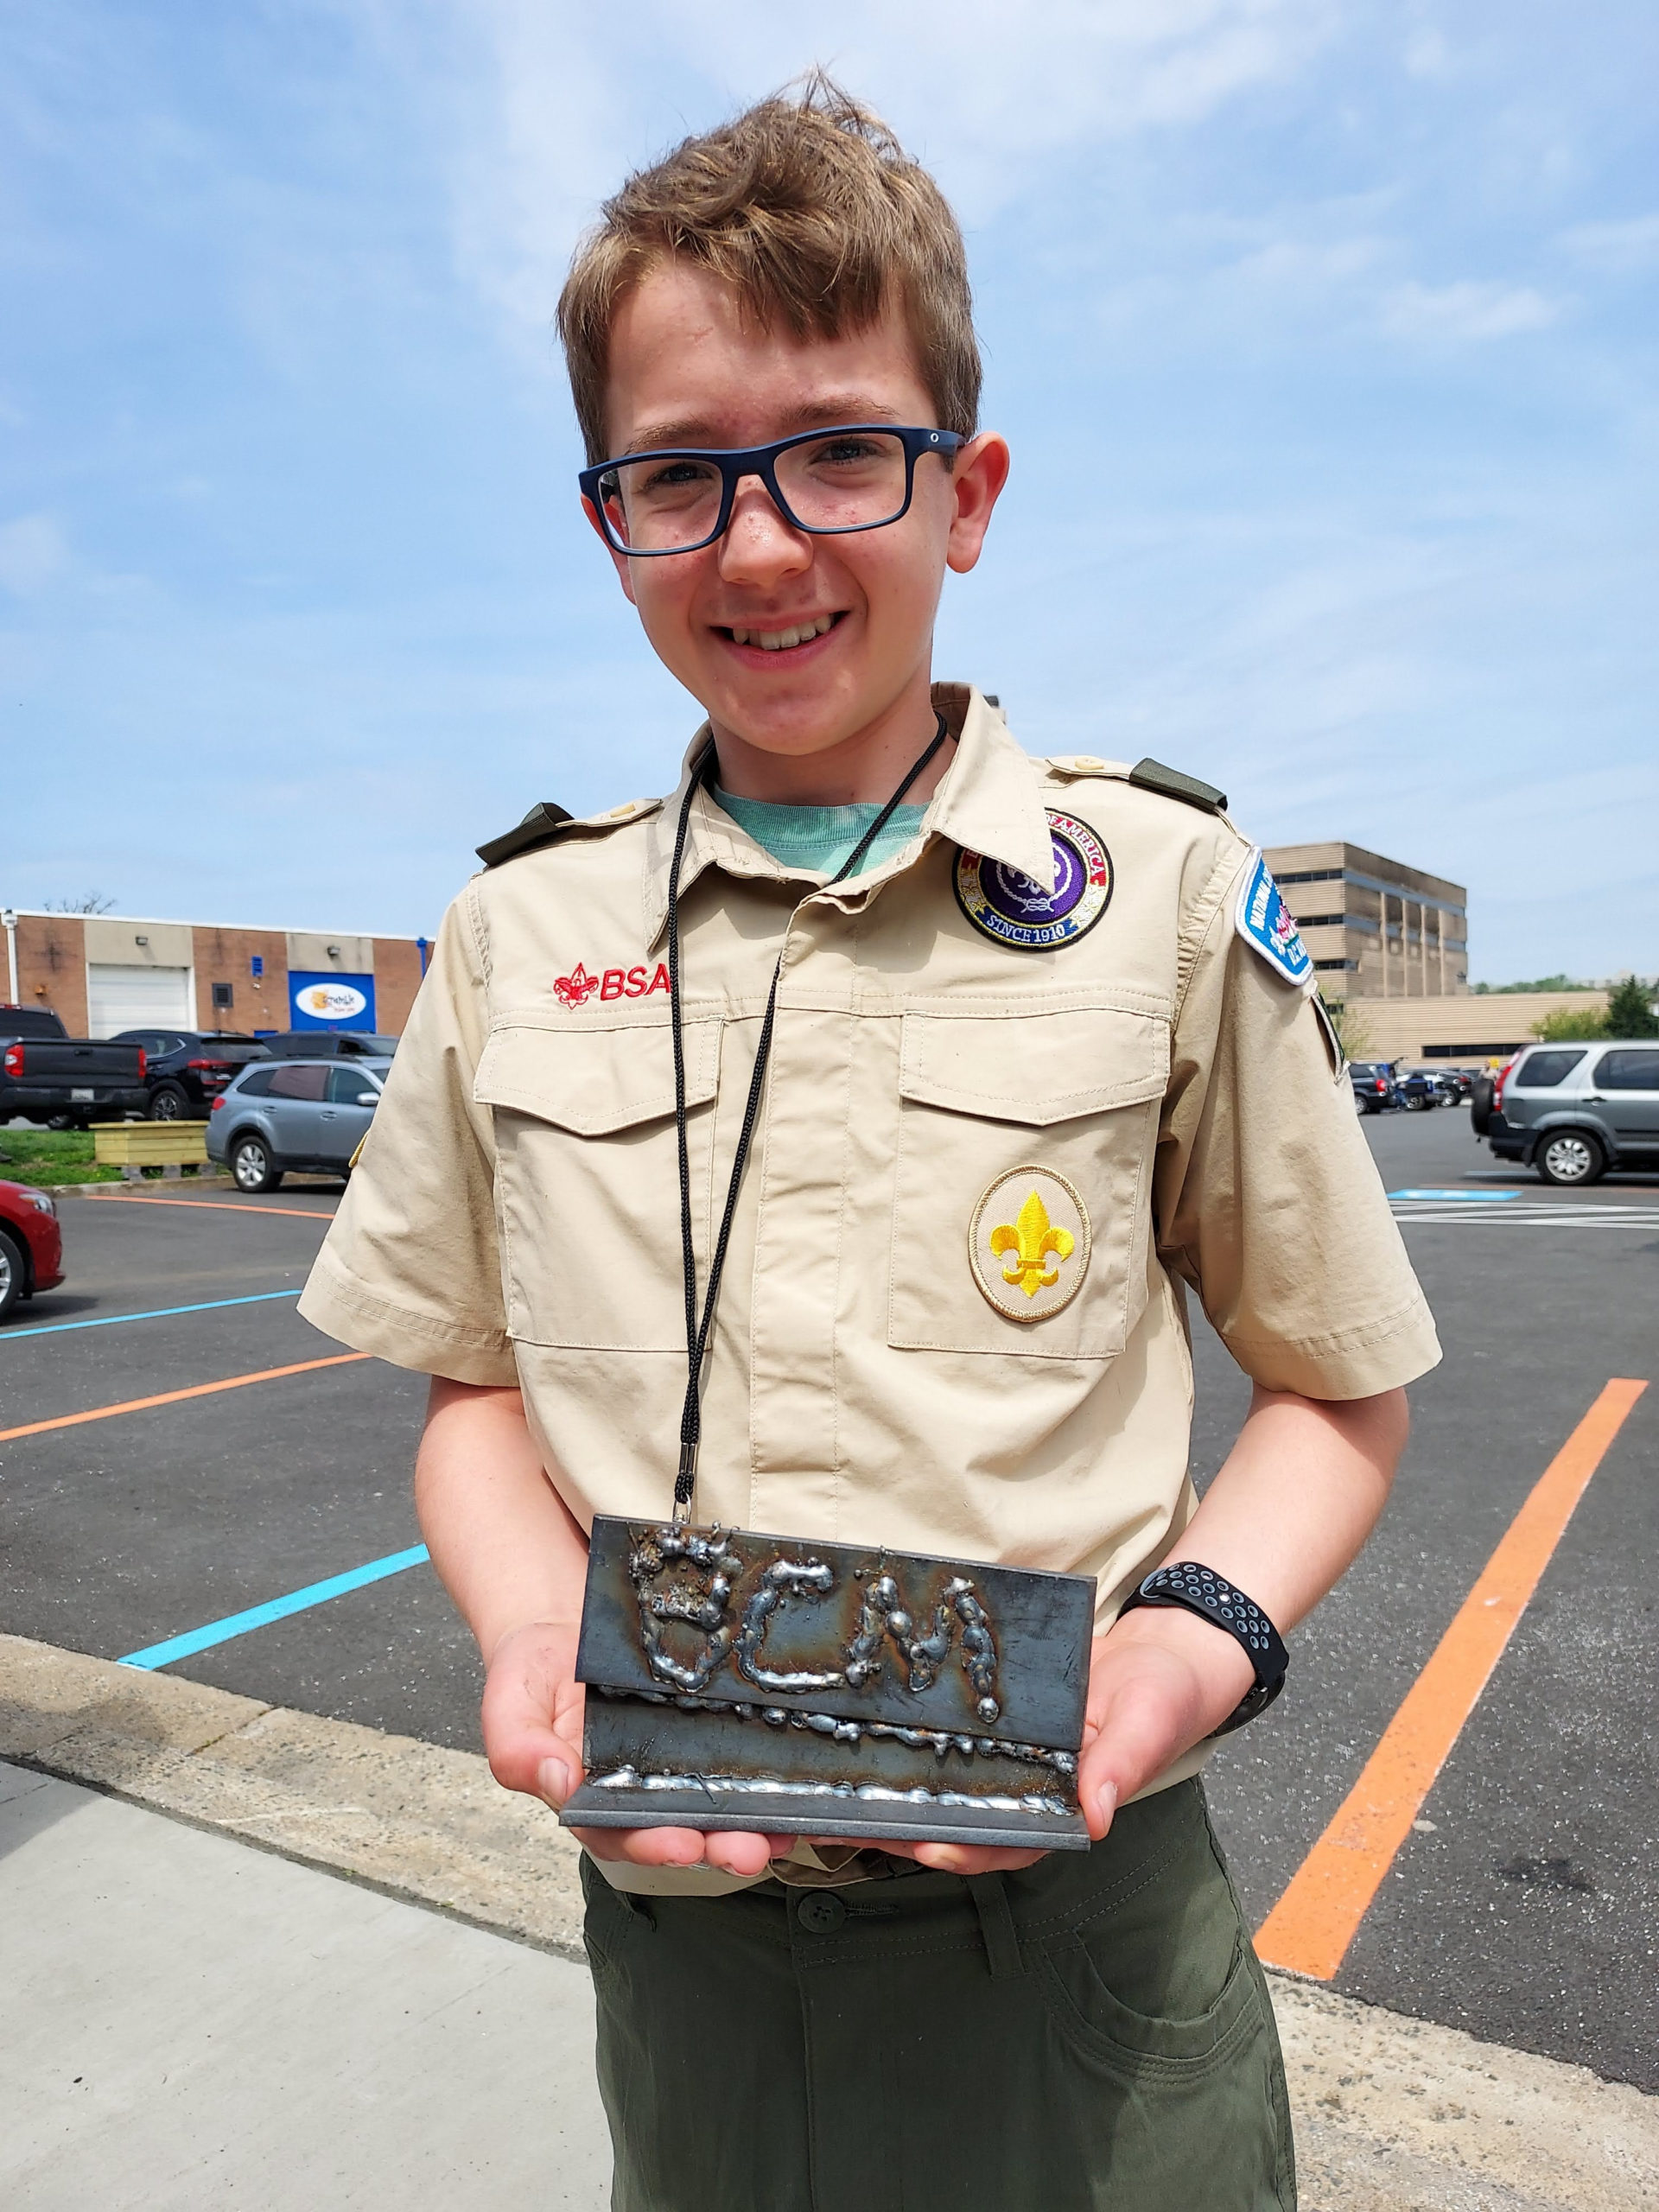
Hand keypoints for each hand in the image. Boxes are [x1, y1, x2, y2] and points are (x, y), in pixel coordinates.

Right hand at [479, 1620, 783, 1878]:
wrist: (561, 1624)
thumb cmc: (532, 1672)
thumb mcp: (510, 1705)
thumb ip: (518, 1750)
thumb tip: (556, 1781)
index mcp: (590, 1797)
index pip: (622, 1834)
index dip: (653, 1845)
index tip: (682, 1845)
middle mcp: (639, 1789)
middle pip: (682, 1830)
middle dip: (718, 1845)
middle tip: (748, 1848)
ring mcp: (677, 1762)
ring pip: (718, 1803)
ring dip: (752, 1823)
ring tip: (783, 1831)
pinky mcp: (708, 1730)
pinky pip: (741, 1758)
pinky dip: (771, 1776)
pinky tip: (800, 1786)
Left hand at [871, 1606, 1254, 1876]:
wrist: (1161, 1654)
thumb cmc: (1163, 1698)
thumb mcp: (1146, 1725)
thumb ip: (1121, 1767)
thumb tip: (1097, 1816)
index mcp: (1065, 1807)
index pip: (1011, 1843)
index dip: (970, 1849)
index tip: (929, 1846)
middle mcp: (1030, 1790)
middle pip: (964, 1820)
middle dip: (908, 1828)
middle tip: (851, 1821)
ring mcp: (1009, 1758)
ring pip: (949, 1786)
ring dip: (899, 1793)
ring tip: (839, 1794)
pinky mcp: (995, 1723)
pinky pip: (952, 1739)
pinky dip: (915, 1742)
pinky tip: (872, 1735)